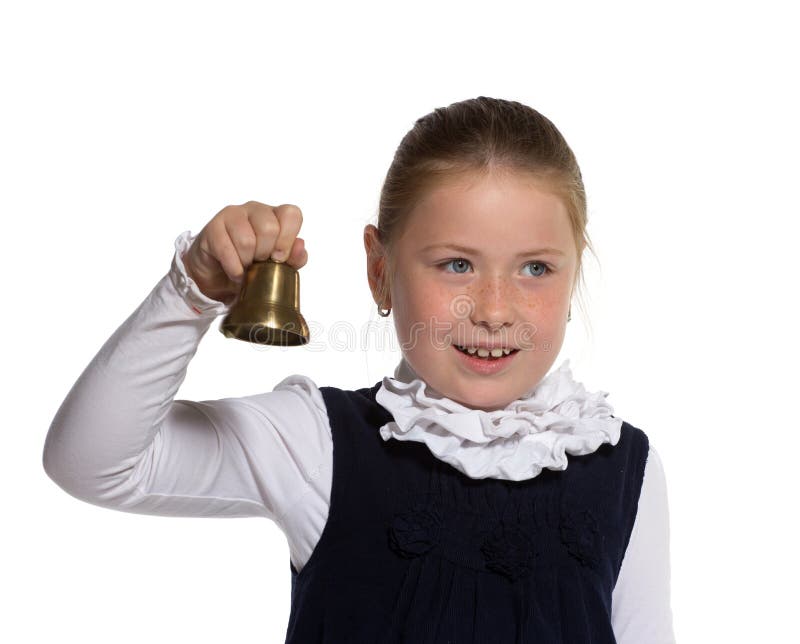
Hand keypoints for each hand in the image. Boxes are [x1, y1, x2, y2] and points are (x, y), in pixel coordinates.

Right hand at [182, 201, 306, 304]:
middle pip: (269, 228)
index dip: (288, 238)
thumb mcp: (279, 267)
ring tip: (245, 267)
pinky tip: (235, 272)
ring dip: (247, 262)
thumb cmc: (252, 266)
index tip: (279, 258)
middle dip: (265, 254)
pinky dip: (233, 267)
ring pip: (247, 240)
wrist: (220, 276)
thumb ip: (295, 258)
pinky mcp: (213, 227)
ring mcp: (233, 214)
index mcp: (276, 216)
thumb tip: (300, 245)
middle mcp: (255, 210)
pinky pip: (226, 248)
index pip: (291, 214)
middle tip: (259, 263)